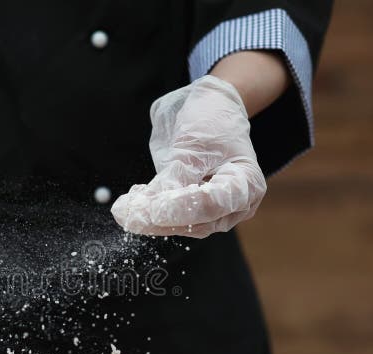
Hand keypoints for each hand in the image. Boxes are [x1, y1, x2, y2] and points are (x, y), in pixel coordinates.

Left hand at [111, 75, 266, 237]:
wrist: (210, 109)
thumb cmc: (211, 121)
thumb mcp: (194, 144)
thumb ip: (176, 177)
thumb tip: (149, 207)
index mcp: (247, 184)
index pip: (214, 204)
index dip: (183, 209)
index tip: (154, 209)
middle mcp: (237, 205)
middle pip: (198, 222)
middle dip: (161, 219)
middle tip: (131, 214)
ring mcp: (217, 212)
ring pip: (182, 225)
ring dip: (150, 219)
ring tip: (125, 209)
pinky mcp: (195, 211)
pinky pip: (173, 219)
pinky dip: (151, 213)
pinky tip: (130, 204)